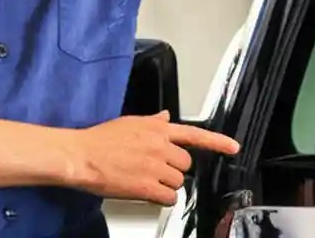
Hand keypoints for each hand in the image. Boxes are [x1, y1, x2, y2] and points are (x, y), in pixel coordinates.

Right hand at [71, 111, 239, 205]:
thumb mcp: (130, 123)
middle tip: (154, 170)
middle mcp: (160, 146)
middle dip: (173, 170)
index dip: (217, 142)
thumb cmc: (100, 140)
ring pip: (177, 182)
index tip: (233, 147)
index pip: (194, 134)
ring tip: (145, 180)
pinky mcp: (147, 186)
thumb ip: (153, 122)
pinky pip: (168, 198)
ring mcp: (155, 167)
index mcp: (158, 130)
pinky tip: (147, 193)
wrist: (81, 155)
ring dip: (165, 185)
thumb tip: (166, 117)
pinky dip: (161, 198)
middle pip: (185, 165)